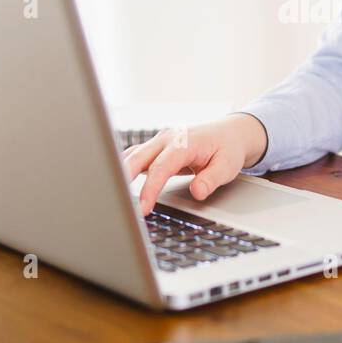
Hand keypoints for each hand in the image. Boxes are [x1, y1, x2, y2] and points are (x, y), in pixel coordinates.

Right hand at [121, 113, 267, 216]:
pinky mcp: (155, 148)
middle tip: (119, 204)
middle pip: (137, 157)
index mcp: (184, 142)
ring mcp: (159, 142)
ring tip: (112, 197)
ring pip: (132, 156)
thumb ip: (212, 179)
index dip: (150, 189)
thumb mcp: (228, 166)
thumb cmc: (227, 148)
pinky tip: (117, 185)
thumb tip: (197, 192)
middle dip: (124, 179)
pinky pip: (134, 157)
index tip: (143, 208)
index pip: (161, 167)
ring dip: (120, 173)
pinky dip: (124, 169)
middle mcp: (168, 138)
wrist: (229, 133)